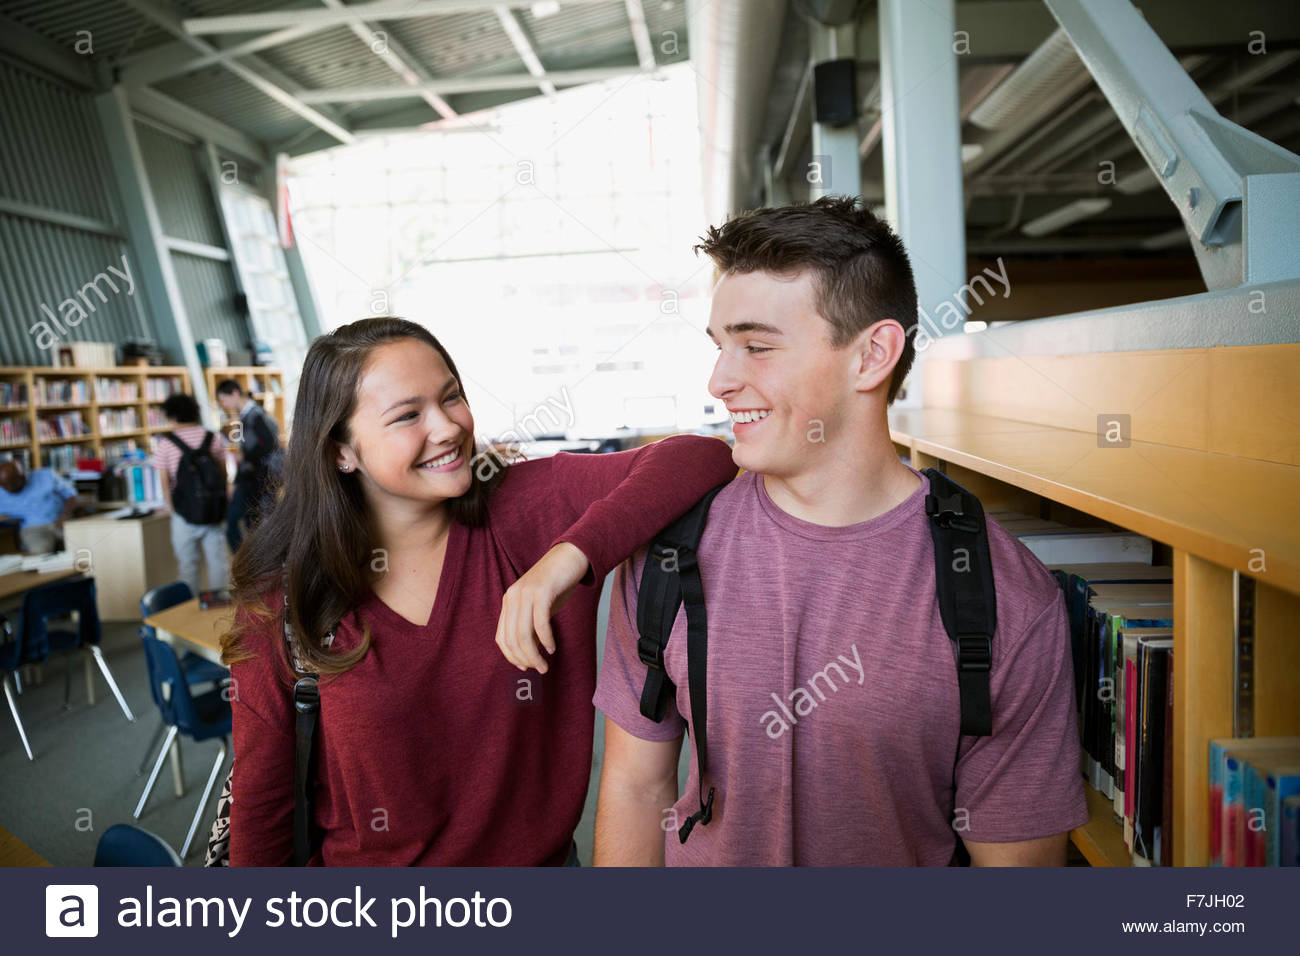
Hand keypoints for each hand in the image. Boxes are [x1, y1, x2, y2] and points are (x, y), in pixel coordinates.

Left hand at [494, 541, 589, 673]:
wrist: (570, 556)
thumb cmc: (556, 583)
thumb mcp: (539, 606)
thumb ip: (531, 625)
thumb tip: (530, 652)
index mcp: (509, 601)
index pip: (501, 637)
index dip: (511, 656)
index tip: (524, 668)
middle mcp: (513, 597)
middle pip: (512, 639)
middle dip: (524, 659)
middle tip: (539, 670)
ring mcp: (526, 593)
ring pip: (523, 634)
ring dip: (534, 654)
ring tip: (544, 665)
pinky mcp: (542, 592)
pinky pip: (540, 623)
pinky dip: (546, 640)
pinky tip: (552, 648)